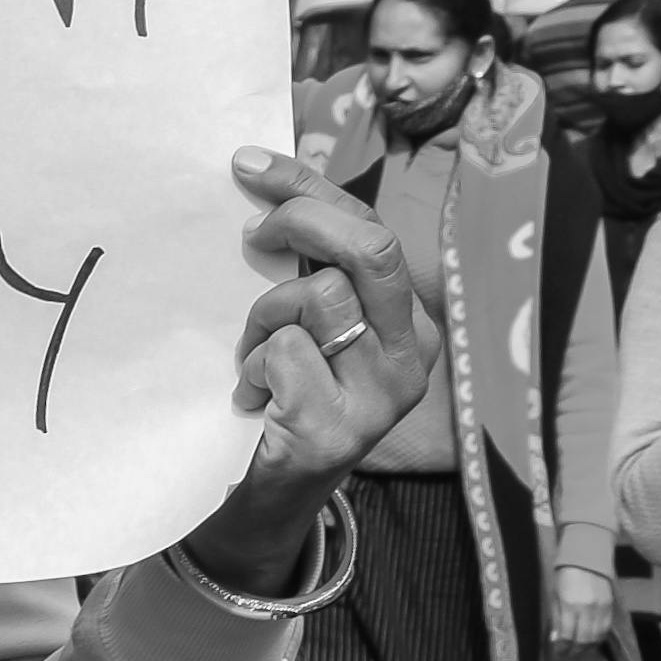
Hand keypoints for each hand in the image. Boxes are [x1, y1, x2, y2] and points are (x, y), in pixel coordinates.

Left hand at [179, 149, 431, 597]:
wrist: (270, 496)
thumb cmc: (286, 394)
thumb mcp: (309, 320)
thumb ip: (310, 262)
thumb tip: (266, 177)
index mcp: (410, 320)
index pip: (370, 227)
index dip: (308, 186)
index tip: (248, 164)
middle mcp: (413, 355)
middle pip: (371, 248)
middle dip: (301, 221)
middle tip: (251, 235)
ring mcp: (382, 397)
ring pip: (320, 297)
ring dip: (264, 316)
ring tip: (254, 354)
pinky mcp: (338, 431)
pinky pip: (286, 352)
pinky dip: (254, 365)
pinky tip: (254, 396)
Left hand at [549, 562, 613, 647]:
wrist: (586, 557)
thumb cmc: (564, 575)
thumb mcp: (554, 595)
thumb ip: (556, 618)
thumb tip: (556, 639)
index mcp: (570, 605)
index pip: (567, 636)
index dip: (562, 648)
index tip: (559, 652)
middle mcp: (587, 609)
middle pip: (583, 640)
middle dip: (575, 651)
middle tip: (568, 655)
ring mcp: (601, 608)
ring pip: (597, 637)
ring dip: (587, 647)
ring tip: (579, 650)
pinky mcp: (610, 606)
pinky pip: (606, 628)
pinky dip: (598, 638)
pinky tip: (592, 640)